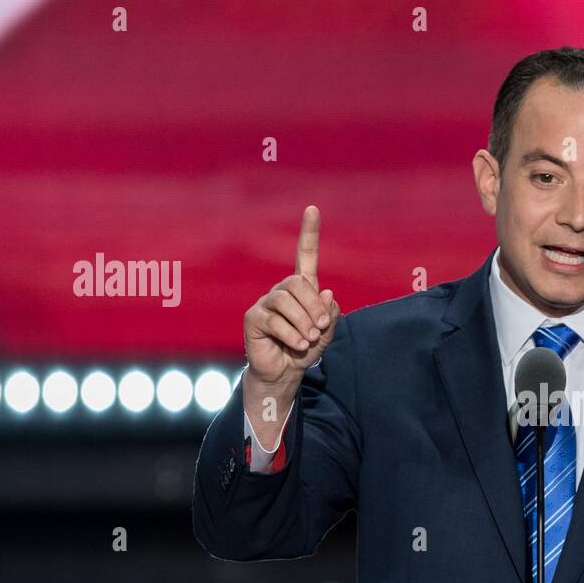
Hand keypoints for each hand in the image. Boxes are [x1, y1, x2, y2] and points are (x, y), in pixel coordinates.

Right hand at [243, 205, 340, 386]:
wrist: (285, 373)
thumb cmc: (305, 350)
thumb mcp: (326, 334)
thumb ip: (330, 315)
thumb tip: (327, 293)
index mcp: (302, 289)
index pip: (305, 256)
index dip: (309, 233)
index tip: (312, 209)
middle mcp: (282, 291)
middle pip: (297, 283)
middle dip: (314, 307)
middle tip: (322, 328)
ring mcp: (265, 303)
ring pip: (286, 301)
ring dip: (304, 323)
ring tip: (310, 340)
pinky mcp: (253, 318)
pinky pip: (274, 320)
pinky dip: (292, 335)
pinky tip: (299, 346)